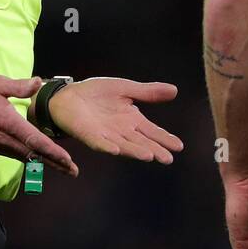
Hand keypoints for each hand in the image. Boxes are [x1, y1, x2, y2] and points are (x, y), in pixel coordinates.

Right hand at [0, 75, 77, 175]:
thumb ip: (20, 86)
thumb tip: (39, 83)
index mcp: (8, 121)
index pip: (35, 141)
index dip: (53, 152)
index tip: (67, 161)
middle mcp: (2, 138)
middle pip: (33, 155)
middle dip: (54, 163)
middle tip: (72, 171)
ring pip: (23, 157)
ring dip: (43, 163)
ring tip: (60, 167)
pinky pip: (13, 154)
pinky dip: (28, 158)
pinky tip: (38, 158)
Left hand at [47, 77, 182, 161]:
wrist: (69, 95)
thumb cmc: (97, 93)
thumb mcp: (126, 89)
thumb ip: (148, 92)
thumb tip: (175, 90)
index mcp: (132, 120)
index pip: (152, 131)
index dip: (165, 139)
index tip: (179, 146)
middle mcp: (122, 131)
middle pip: (141, 142)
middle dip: (155, 150)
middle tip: (167, 159)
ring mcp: (106, 135)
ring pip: (125, 145)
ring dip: (136, 151)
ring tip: (149, 156)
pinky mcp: (90, 136)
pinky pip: (100, 143)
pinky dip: (109, 147)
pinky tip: (117, 150)